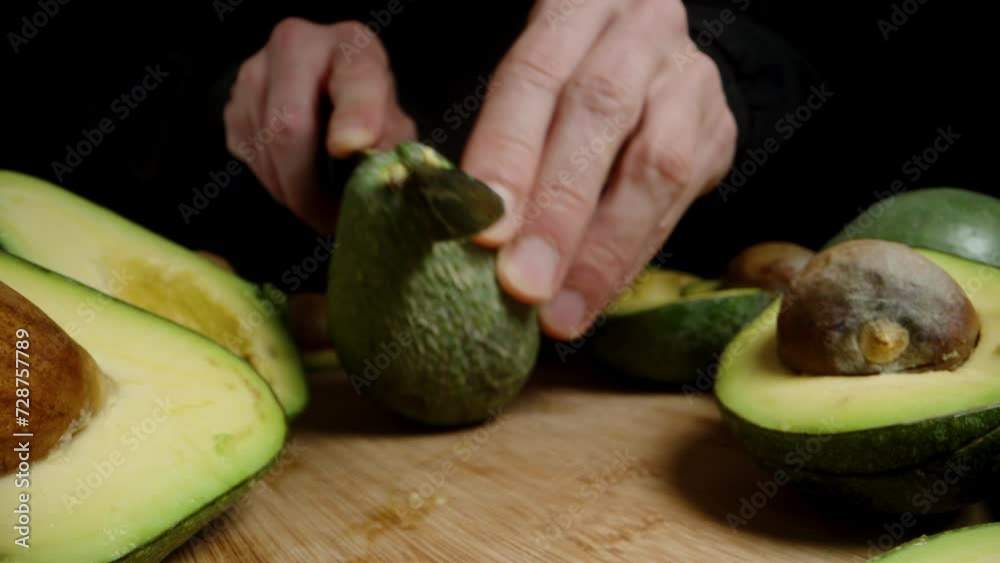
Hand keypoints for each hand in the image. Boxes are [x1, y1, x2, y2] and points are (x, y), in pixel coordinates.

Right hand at [223, 18, 415, 232]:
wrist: (327, 103)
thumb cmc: (369, 119)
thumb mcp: (393, 131)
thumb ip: (391, 147)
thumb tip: (378, 170)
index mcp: (353, 46)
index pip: (354, 79)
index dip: (354, 116)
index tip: (349, 148)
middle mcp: (297, 43)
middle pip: (288, 126)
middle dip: (307, 186)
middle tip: (325, 217)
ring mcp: (255, 68)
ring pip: (264, 147)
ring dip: (289, 189)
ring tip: (316, 201)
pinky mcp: (232, 100)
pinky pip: (246, 154)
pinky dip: (271, 180)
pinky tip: (293, 178)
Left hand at [462, 0, 737, 339]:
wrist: (653, 63)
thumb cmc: (564, 81)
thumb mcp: (527, 86)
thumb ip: (500, 139)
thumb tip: (458, 221)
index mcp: (574, 7)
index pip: (536, 76)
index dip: (508, 154)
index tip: (484, 229)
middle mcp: (639, 30)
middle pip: (600, 113)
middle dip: (557, 209)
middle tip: (522, 284)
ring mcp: (687, 78)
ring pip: (656, 163)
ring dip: (602, 249)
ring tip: (560, 312)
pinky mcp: (718, 128)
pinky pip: (679, 202)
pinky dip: (631, 257)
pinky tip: (593, 298)